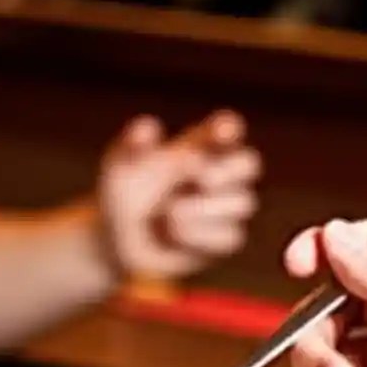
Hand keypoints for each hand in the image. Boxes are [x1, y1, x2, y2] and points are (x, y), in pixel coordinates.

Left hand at [98, 110, 260, 278]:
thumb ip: (131, 145)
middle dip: (226, 171)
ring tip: (167, 213)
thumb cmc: (122, 193)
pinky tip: (171, 234)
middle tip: (197, 177)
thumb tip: (146, 127)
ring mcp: (225, 208)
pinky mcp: (222, 239)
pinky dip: (199, 236)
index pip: (227, 129)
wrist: (116, 239)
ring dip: (203, 209)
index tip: (221, 132)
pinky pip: (230, 236)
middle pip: (250, 163)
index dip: (229, 128)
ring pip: (243, 203)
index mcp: (200, 146)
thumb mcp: (119, 166)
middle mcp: (219, 174)